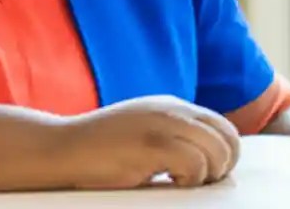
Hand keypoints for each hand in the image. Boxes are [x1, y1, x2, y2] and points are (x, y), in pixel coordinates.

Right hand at [54, 95, 241, 188]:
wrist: (61, 147)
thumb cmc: (99, 148)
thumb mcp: (143, 130)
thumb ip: (173, 135)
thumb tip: (207, 160)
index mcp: (173, 107)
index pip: (223, 127)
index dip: (225, 154)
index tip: (210, 174)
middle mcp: (173, 111)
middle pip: (227, 138)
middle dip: (222, 165)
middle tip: (201, 182)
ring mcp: (163, 125)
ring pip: (216, 151)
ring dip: (206, 174)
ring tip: (182, 182)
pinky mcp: (152, 144)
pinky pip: (194, 163)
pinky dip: (189, 179)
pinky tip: (169, 181)